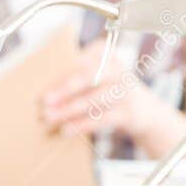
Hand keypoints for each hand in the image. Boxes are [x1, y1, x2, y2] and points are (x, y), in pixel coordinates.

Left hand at [41, 44, 185, 156]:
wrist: (144, 111)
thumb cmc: (105, 89)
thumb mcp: (93, 76)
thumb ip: (72, 77)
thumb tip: (41, 94)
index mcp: (105, 54)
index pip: (80, 61)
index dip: (61, 75)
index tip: (42, 87)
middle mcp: (117, 69)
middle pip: (88, 78)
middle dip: (64, 91)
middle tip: (43, 102)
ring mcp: (126, 91)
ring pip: (93, 100)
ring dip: (68, 110)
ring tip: (49, 118)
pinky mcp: (130, 112)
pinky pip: (102, 119)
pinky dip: (82, 125)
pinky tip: (66, 130)